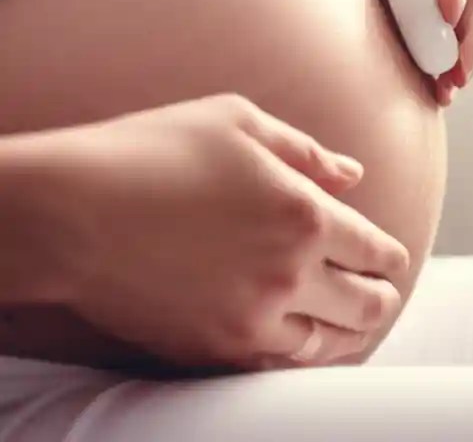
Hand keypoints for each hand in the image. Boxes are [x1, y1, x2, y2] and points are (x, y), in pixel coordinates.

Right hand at [23, 94, 409, 368]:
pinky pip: (278, 363)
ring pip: (328, 343)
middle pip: (367, 304)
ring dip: (348, 332)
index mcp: (306, 213)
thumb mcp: (236, 123)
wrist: (68, 213)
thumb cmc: (150, 152)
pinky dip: (299, 353)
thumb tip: (353, 176)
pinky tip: (300, 339)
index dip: (390, 256)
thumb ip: (306, 152)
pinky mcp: (215, 348)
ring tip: (350, 323)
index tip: (389, 258)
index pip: (377, 250)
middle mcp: (290, 272)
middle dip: (380, 298)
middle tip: (380, 294)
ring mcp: (253, 317)